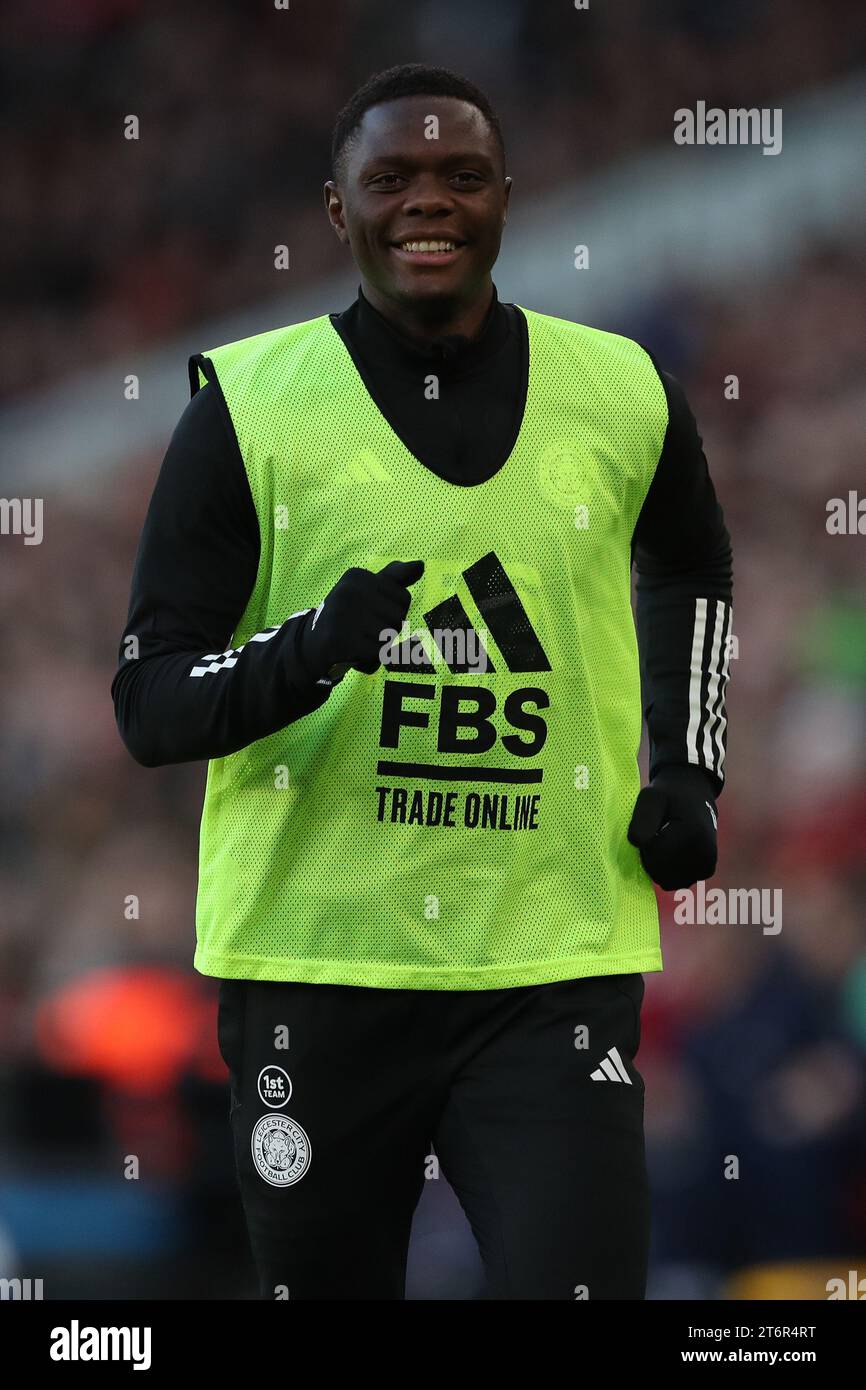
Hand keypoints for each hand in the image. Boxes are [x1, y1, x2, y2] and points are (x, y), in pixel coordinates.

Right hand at [299, 559, 424, 680]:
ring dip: (378, 646)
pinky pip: (378, 653)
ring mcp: (343, 615)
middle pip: (398, 617)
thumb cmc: (348, 618)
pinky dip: (370, 660)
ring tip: (357, 641)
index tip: (367, 614)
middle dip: (387, 630)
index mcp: (357, 576)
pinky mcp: (341, 641)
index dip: (392, 613)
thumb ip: (395, 579)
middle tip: (361, 631)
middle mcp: (349, 591)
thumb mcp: (369, 592)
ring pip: (389, 636)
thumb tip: (421, 565)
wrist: (312, 647)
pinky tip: (353, 654)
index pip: (403, 598)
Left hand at [627, 764, 717, 890]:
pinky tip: (672, 852)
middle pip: (660, 872)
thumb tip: (637, 843)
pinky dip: (669, 872)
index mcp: (692, 833)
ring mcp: (707, 864)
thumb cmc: (668, 796)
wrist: (695, 796)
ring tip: (665, 842)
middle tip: (657, 835)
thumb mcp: (650, 798)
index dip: (644, 844)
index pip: (653, 856)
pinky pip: (676, 882)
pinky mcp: (706, 871)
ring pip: (667, 881)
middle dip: (650, 857)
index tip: (650, 828)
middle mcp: (704, 852)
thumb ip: (641, 819)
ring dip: (658, 866)